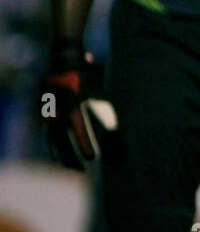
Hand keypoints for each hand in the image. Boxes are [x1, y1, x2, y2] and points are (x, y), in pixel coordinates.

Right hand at [41, 45, 117, 169]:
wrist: (63, 60)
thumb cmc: (88, 78)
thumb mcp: (99, 89)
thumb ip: (109, 106)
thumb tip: (122, 128)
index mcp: (73, 101)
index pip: (79, 127)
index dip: (85, 143)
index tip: (93, 158)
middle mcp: (58, 108)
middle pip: (62, 139)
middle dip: (71, 156)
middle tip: (83, 171)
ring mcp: (48, 111)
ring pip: (53, 140)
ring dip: (63, 156)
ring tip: (76, 171)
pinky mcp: (44, 114)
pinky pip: (48, 136)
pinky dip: (55, 149)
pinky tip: (63, 163)